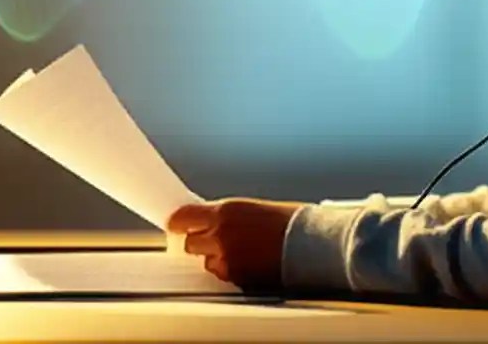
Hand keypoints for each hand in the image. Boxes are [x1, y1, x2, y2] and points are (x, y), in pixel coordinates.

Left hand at [167, 198, 303, 289]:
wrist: (312, 243)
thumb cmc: (291, 222)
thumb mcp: (253, 209)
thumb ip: (226, 216)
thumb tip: (210, 222)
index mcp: (224, 212)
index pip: (182, 218)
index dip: (177, 223)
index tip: (176, 225)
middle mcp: (220, 235)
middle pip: (189, 244)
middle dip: (199, 243)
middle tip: (212, 241)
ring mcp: (227, 259)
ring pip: (206, 263)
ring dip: (216, 259)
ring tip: (240, 253)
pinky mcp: (237, 278)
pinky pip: (223, 276)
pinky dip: (231, 271)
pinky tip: (249, 263)